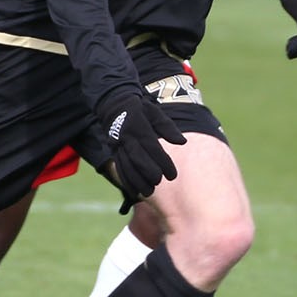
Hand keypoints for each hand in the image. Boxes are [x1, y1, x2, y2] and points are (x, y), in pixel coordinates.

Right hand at [96, 89, 185, 204]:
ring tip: (148, 192)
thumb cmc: (140, 109)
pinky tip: (134, 191)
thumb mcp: (155, 112)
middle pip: (137, 158)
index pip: (152, 147)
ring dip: (136, 181)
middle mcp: (126, 137)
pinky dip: (126, 181)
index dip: (162, 161)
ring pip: (126, 166)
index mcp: (138, 126)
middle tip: (160, 182)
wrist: (114, 104)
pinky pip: (119, 168)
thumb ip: (168, 128)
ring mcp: (117, 145)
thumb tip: (183, 142)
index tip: (173, 175)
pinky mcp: (113, 151)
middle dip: (148, 172)